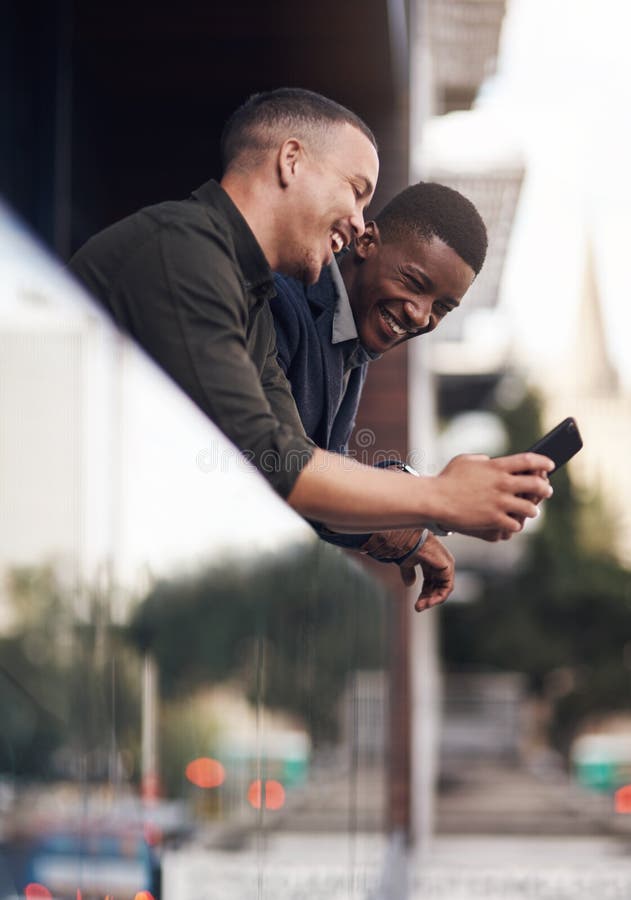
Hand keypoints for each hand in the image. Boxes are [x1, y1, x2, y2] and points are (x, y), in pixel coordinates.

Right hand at [359, 530, 454, 610]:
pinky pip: (447, 588)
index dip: (424, 593)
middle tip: (418, 608)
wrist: (408, 541)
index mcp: (432, 560)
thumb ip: (409, 573)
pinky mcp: (448, 567)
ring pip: (443, 589)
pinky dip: (439, 597)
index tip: (416, 603)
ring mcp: (446, 565)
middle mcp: (441, 563)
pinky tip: (429, 602)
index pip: (431, 581)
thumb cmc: (407, 547)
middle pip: (437, 586)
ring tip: (421, 607)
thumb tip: (409, 584)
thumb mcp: (407, 563)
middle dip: (427, 598)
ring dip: (432, 600)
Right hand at [433, 452, 553, 537]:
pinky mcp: (494, 519)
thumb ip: (482, 459)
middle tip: (547, 491)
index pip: (530, 461)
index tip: (550, 465)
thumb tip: (491, 460)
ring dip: (532, 510)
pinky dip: (515, 524)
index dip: (544, 463)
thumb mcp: (465, 460)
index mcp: (497, 466)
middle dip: (545, 489)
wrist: (435, 500)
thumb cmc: (447, 479)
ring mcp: (500, 502)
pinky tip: (513, 523)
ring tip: (531, 511)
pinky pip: (515, 524)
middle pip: (537, 485)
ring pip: (530, 509)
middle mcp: (503, 483)